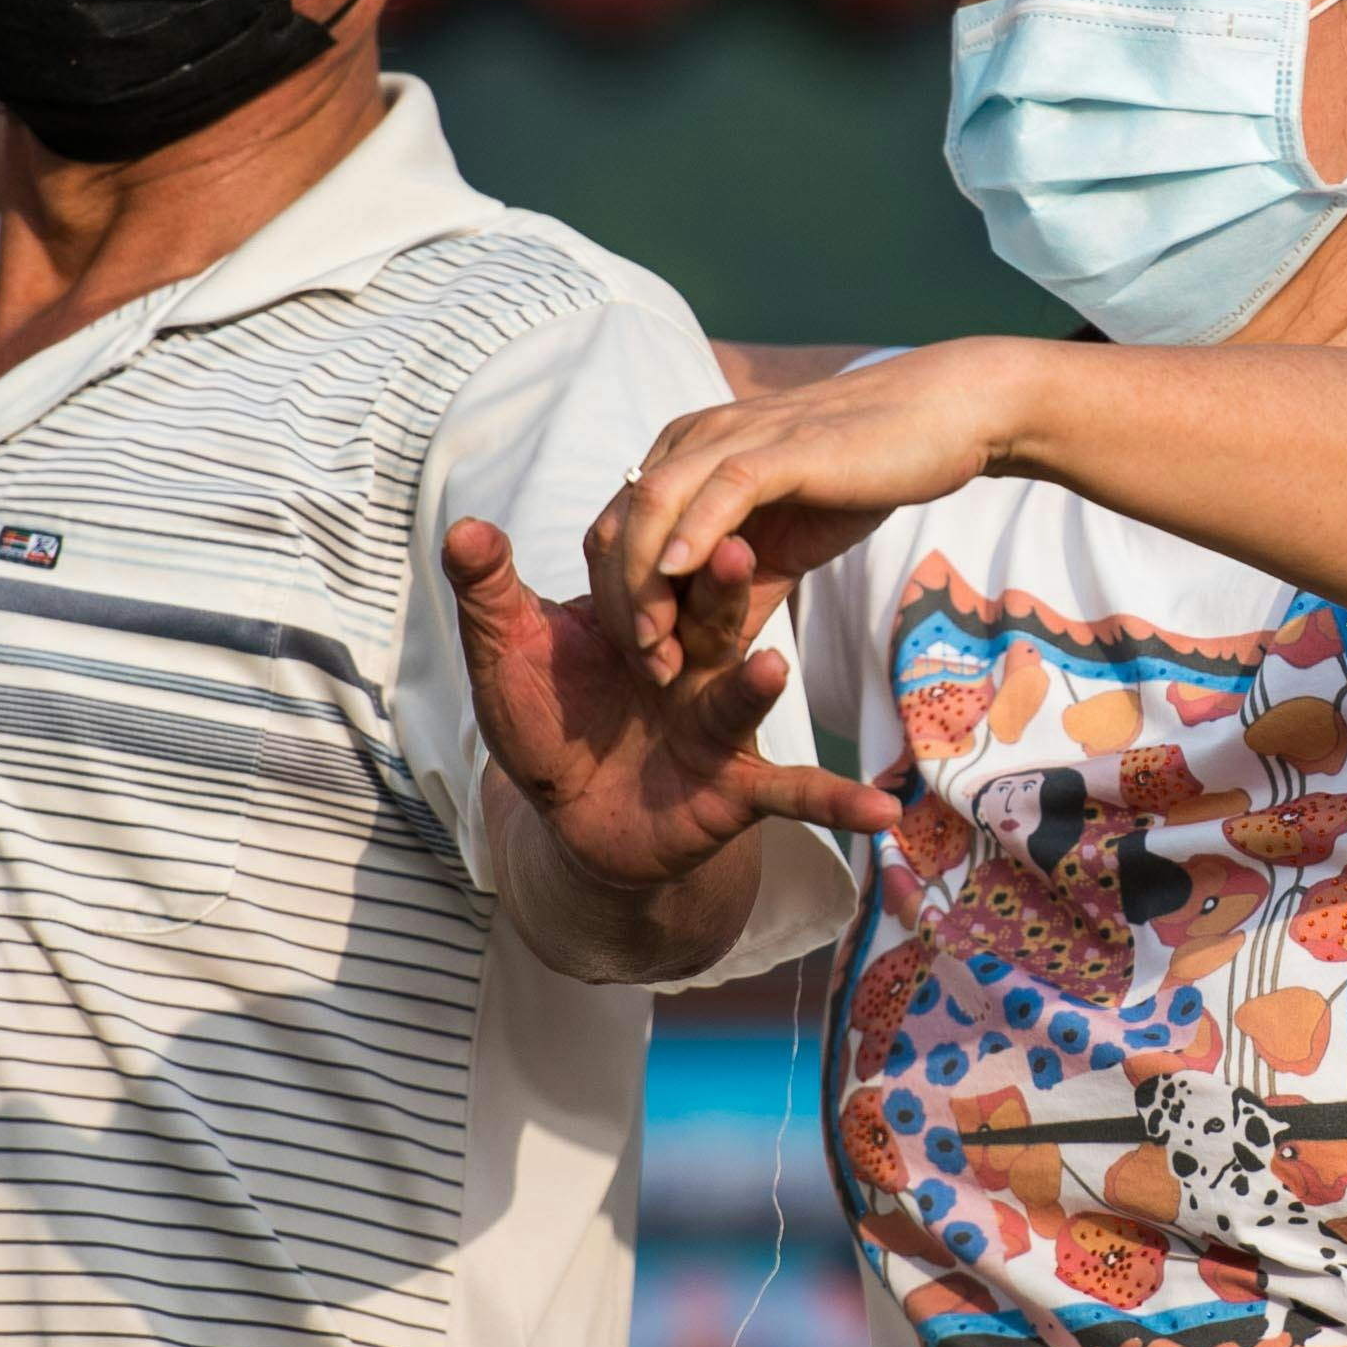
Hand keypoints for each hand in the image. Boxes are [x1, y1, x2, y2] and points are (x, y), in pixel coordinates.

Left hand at [442, 520, 898, 894]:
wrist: (577, 820)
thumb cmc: (552, 723)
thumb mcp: (515, 653)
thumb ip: (493, 592)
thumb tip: (463, 525)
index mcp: (646, 622)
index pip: (656, 578)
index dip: (650, 565)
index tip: (657, 532)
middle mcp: (691, 666)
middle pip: (712, 620)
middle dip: (722, 591)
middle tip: (736, 551)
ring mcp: (716, 728)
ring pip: (741, 697)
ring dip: (759, 686)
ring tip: (773, 669)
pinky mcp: (735, 788)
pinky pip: (794, 796)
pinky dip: (836, 802)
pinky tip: (883, 811)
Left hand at [594, 344, 1043, 683]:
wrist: (936, 419)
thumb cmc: (861, 475)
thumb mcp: (785, 541)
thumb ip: (738, 586)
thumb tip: (705, 655)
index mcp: (685, 457)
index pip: (614, 531)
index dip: (614, 601)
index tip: (642, 659)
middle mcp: (693, 440)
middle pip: (615, 524)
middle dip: (619, 604)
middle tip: (646, 665)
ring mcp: (733, 438)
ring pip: (652, 506)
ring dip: (645, 583)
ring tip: (657, 643)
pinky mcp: (781, 448)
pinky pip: (720, 490)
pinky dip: (692, 535)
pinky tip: (681, 577)